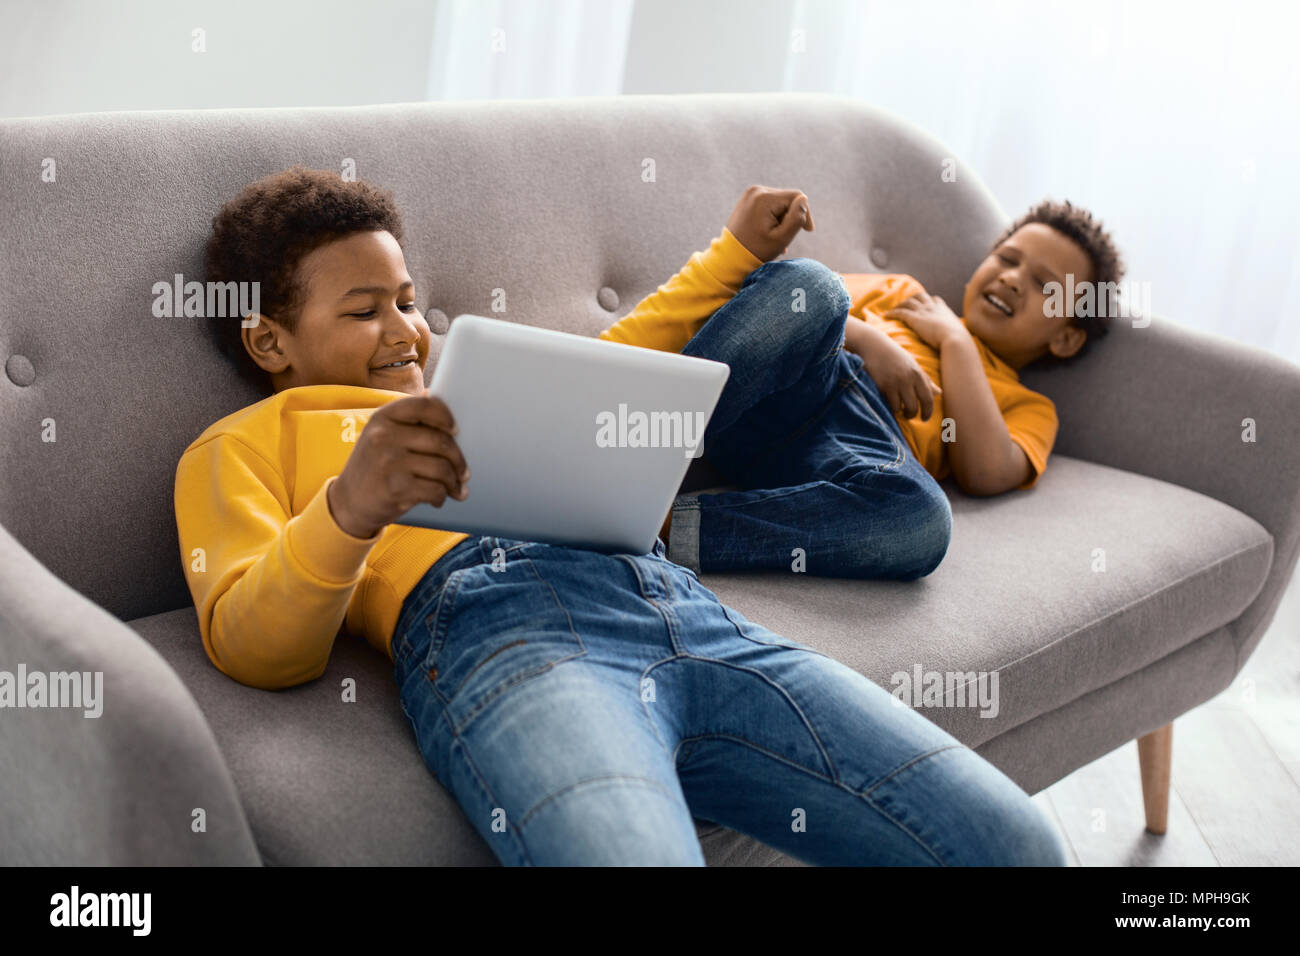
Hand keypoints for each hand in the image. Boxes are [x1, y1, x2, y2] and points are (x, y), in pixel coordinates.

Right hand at [327, 395, 469, 538]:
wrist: (347, 502)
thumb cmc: (375, 466)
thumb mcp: (383, 436)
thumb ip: (408, 420)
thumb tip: (437, 395)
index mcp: (383, 417)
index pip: (425, 405)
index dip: (446, 417)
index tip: (456, 430)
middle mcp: (384, 435)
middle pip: (441, 441)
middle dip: (459, 460)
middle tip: (464, 473)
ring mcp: (389, 461)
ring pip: (442, 468)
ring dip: (453, 482)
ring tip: (455, 489)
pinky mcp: (395, 487)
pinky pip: (435, 489)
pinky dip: (441, 496)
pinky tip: (438, 499)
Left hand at [725, 185, 814, 262]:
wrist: (730, 256)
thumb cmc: (757, 251)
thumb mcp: (782, 238)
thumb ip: (797, 218)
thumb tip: (804, 199)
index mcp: (764, 198)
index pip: (797, 197)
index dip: (805, 213)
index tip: (807, 231)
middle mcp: (756, 190)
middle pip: (788, 199)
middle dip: (790, 217)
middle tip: (783, 237)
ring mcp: (751, 193)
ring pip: (780, 202)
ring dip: (782, 218)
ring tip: (774, 236)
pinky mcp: (748, 198)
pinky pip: (769, 204)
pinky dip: (773, 217)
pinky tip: (768, 232)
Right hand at [845, 319, 940, 420]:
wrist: (873, 345)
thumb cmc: (895, 356)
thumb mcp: (912, 366)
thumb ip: (925, 380)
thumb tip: (939, 393)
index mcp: (918, 374)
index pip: (928, 399)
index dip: (927, 412)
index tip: (924, 419)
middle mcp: (907, 379)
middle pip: (914, 407)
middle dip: (912, 415)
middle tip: (909, 415)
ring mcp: (894, 383)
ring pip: (901, 408)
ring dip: (899, 411)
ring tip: (898, 408)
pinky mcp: (881, 386)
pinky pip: (888, 404)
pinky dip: (890, 406)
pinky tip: (889, 402)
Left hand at [883, 290, 969, 350]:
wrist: (955, 341)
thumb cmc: (959, 342)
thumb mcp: (959, 335)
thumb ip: (957, 335)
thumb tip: (962, 344)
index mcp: (944, 310)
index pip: (935, 300)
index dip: (929, 301)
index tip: (924, 304)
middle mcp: (933, 307)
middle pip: (920, 296)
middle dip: (912, 299)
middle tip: (905, 305)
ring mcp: (924, 311)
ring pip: (908, 302)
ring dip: (900, 305)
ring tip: (893, 310)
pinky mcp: (915, 318)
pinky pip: (900, 312)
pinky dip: (892, 312)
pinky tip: (886, 316)